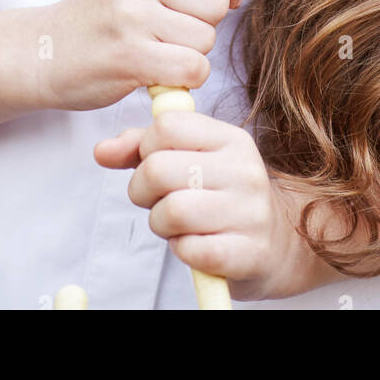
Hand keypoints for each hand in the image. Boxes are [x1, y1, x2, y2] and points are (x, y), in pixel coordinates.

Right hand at [32, 0, 246, 111]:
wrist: (46, 50)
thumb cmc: (99, 13)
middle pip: (216, 3)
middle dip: (205, 23)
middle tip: (172, 30)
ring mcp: (131, 15)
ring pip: (206, 39)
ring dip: (192, 52)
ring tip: (158, 48)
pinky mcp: (130, 56)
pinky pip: (193, 68)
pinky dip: (186, 77)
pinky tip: (161, 71)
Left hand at [94, 111, 308, 300]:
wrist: (277, 245)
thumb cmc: (220, 198)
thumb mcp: (190, 161)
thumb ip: (143, 148)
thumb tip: (101, 151)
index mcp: (231, 139)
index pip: (167, 126)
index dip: (146, 148)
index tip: (155, 163)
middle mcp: (245, 170)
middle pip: (159, 169)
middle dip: (143, 190)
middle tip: (158, 201)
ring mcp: (251, 212)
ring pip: (172, 211)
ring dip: (160, 223)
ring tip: (175, 225)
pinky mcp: (249, 253)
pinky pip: (191, 249)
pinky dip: (181, 250)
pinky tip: (193, 245)